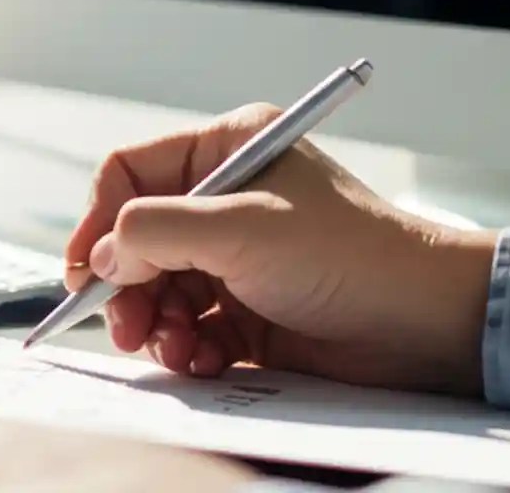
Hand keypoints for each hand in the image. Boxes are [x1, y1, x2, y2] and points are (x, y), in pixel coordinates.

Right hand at [65, 104, 495, 396]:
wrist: (423, 324)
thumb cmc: (350, 254)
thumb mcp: (240, 229)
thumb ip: (155, 232)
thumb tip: (103, 256)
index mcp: (226, 150)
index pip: (130, 173)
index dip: (99, 219)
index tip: (86, 269)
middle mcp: (225, 199)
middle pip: (136, 237)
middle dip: (125, 284)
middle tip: (123, 323)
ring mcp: (234, 255)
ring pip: (155, 286)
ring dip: (153, 321)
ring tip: (169, 345)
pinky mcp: (246, 307)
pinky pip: (187, 326)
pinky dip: (184, 346)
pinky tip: (202, 359)